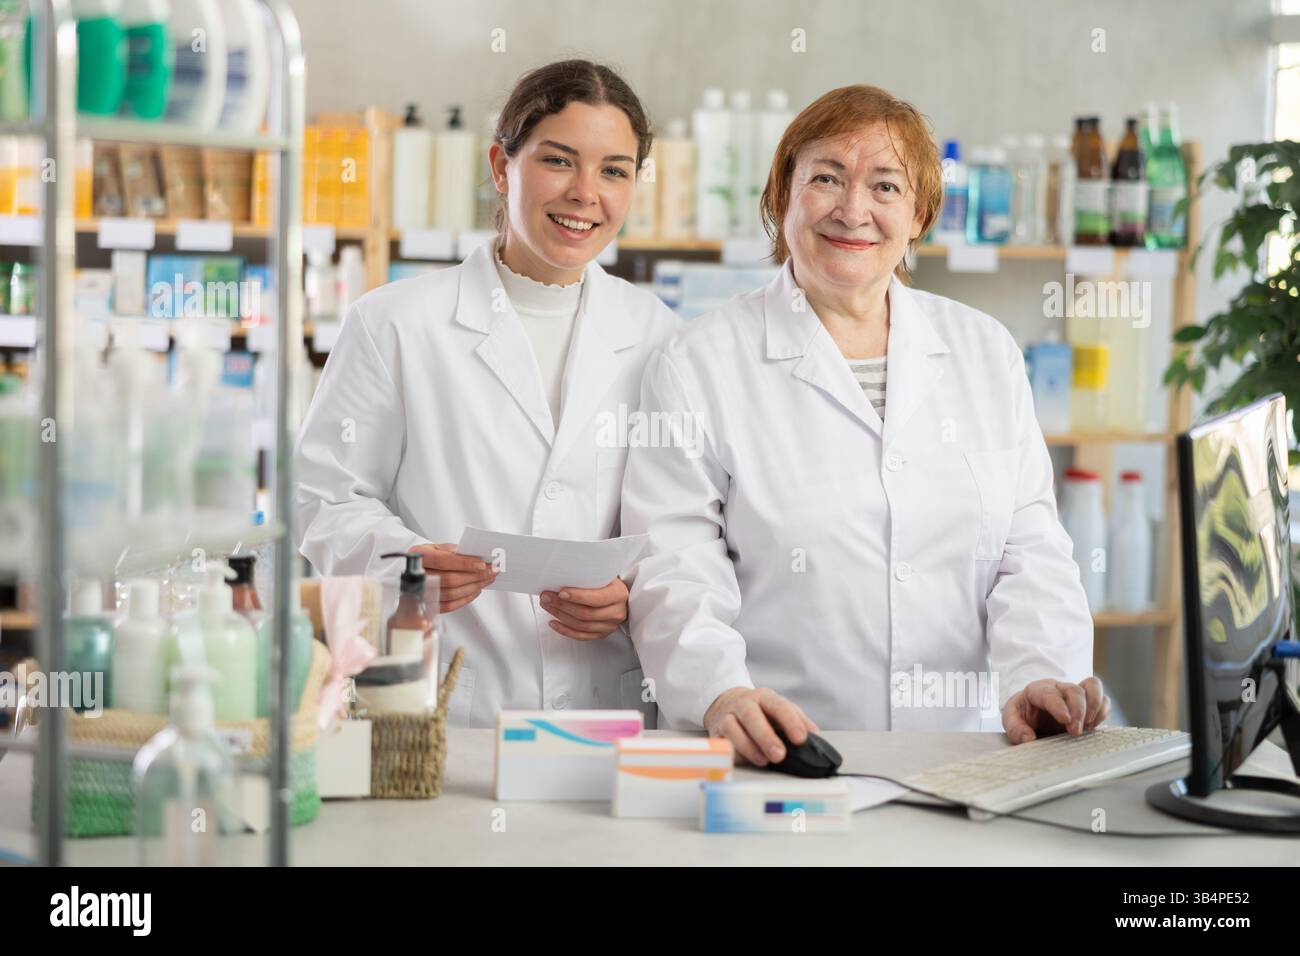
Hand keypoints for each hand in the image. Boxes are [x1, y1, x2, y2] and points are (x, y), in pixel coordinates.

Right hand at [414, 543, 498, 612]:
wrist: (415, 569)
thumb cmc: (429, 557)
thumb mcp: (438, 547)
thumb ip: (455, 550)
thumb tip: (478, 555)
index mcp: (419, 557)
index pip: (443, 561)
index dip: (464, 563)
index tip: (483, 564)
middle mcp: (418, 576)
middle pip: (450, 579)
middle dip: (475, 576)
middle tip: (492, 571)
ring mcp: (422, 593)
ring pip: (452, 594)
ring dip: (474, 586)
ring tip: (488, 579)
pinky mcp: (429, 605)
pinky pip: (450, 605)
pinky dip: (467, 598)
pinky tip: (476, 589)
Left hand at [539, 577, 627, 640]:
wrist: (617, 593)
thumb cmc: (607, 582)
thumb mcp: (603, 573)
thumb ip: (588, 575)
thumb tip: (562, 575)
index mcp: (618, 594)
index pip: (597, 599)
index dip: (577, 597)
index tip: (560, 592)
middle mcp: (617, 612)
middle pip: (586, 614)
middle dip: (562, 605)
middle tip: (546, 597)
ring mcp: (610, 625)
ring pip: (581, 626)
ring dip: (560, 616)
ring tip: (547, 606)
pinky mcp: (602, 634)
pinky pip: (581, 636)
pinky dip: (565, 630)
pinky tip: (553, 622)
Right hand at [703, 687, 819, 766]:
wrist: (726, 703)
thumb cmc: (760, 711)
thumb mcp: (780, 710)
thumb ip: (799, 721)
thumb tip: (815, 737)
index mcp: (764, 697)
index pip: (778, 706)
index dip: (790, 722)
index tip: (801, 738)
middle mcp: (743, 704)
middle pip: (752, 716)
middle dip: (766, 737)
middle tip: (779, 755)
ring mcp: (727, 717)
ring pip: (732, 728)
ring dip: (748, 747)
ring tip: (763, 761)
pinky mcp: (716, 732)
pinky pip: (722, 742)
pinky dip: (733, 752)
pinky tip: (745, 760)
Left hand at [1002, 676, 1110, 743]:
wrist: (1031, 715)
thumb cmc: (1022, 715)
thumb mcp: (1011, 720)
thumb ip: (1015, 729)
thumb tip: (1028, 738)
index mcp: (1037, 690)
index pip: (1050, 693)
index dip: (1059, 705)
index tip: (1066, 720)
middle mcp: (1058, 689)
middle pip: (1074, 690)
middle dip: (1078, 710)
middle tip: (1075, 731)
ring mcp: (1074, 695)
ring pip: (1093, 686)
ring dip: (1095, 706)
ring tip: (1088, 726)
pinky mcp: (1087, 704)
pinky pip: (1103, 700)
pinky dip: (1102, 712)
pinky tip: (1093, 726)